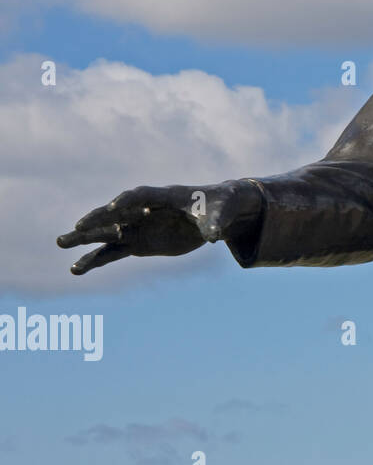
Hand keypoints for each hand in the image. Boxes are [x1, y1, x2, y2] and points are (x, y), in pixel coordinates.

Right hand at [55, 180, 262, 275]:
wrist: (217, 214)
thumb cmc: (219, 207)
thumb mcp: (220, 214)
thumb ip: (214, 224)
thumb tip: (214, 237)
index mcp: (164, 196)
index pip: (140, 196)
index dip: (128, 202)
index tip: (113, 208)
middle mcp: (145, 211)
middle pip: (116, 213)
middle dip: (97, 219)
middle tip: (75, 228)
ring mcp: (138, 227)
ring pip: (108, 234)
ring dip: (86, 239)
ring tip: (60, 244)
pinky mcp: (138, 244)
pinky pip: (113, 253)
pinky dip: (96, 260)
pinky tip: (76, 269)